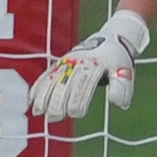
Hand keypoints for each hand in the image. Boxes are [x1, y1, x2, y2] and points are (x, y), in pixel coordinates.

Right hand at [27, 10, 150, 119]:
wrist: (111, 38)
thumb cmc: (118, 59)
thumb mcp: (125, 71)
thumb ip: (122, 88)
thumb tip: (117, 104)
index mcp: (94, 65)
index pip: (83, 85)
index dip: (78, 100)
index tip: (75, 114)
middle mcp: (77, 63)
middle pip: (64, 84)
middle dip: (57, 102)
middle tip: (54, 118)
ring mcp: (67, 62)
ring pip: (52, 79)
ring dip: (43, 96)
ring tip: (37, 112)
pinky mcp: (61, 62)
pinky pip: (47, 74)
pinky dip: (38, 86)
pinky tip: (31, 99)